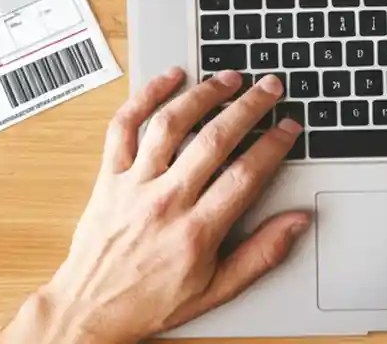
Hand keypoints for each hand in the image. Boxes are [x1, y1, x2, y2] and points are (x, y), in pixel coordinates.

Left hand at [0, 68, 307, 343]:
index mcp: (197, 231)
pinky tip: (169, 78)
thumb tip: (297, 223)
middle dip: (248, 107)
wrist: (90, 308)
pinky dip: (144, 96)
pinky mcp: (109, 176)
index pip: (246, 175)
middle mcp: (166, 201)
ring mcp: (134, 184)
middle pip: (214, 140)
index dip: (273, 145)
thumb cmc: (153, 300)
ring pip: (170, 124)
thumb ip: (262, 254)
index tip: (289, 127)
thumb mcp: (217, 289)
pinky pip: (124, 126)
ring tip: (228, 78)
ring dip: (203, 94)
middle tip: (270, 87)